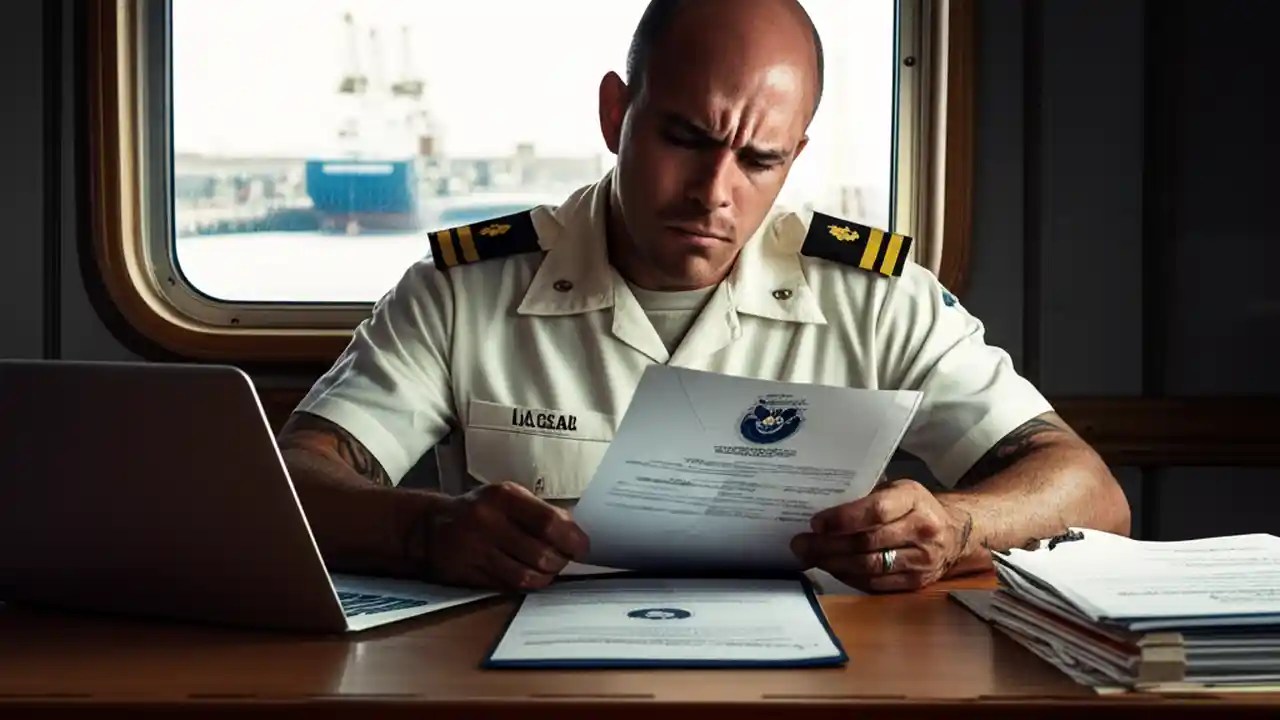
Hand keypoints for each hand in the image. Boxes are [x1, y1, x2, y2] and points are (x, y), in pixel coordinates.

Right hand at [422, 481, 589, 590]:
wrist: (429, 529)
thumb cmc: (479, 511)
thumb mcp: (507, 498)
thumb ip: (539, 511)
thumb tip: (574, 530)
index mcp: (503, 497)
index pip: (549, 522)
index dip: (572, 539)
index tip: (582, 548)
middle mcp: (488, 521)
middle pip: (541, 553)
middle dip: (560, 561)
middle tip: (564, 560)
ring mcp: (476, 550)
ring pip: (526, 575)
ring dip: (545, 576)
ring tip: (549, 569)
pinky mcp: (469, 573)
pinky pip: (509, 586)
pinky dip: (526, 584)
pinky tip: (530, 576)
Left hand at [790, 479, 972, 592]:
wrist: (955, 533)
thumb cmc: (914, 506)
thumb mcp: (897, 489)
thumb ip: (866, 497)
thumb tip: (820, 505)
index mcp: (914, 499)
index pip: (876, 511)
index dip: (843, 519)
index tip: (816, 523)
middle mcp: (921, 530)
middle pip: (867, 543)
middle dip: (828, 545)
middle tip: (801, 544)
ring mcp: (921, 560)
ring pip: (869, 567)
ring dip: (834, 563)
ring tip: (810, 557)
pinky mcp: (917, 582)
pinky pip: (876, 584)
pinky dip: (849, 577)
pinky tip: (832, 568)